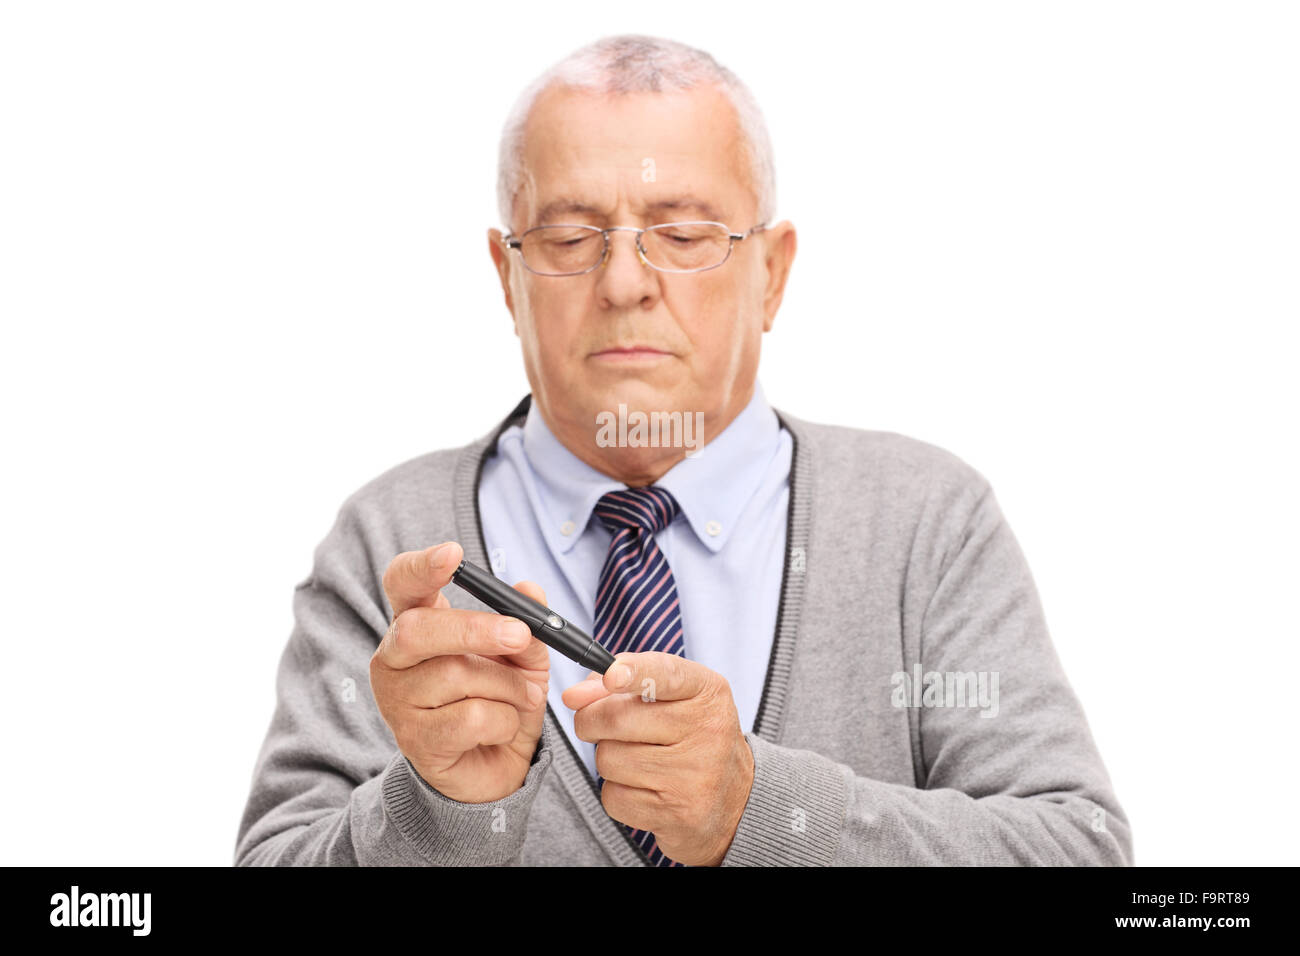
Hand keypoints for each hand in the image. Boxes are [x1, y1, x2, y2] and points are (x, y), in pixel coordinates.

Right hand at [371, 541, 550, 802]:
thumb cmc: (499, 700)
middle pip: (418, 629)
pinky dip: (504, 720)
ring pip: (457, 676)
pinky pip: (471, 718)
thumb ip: (527, 624)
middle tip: (521, 636)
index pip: (402, 582)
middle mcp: (394, 658)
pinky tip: (502, 727)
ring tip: (523, 698)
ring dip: (508, 686)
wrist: (493, 768)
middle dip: (477, 630)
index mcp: (417, 623)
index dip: (421, 566)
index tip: (453, 553)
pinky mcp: (415, 741)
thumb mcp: (522, 658)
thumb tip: (530, 589)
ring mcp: (397, 701)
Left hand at [561, 652, 754, 865]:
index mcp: (707, 692)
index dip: (634, 672)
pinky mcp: (677, 815)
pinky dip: (617, 793)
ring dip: (609, 759)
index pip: (665, 674)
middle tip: (594, 724)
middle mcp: (707, 731)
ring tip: (637, 761)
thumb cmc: (691, 738)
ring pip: (608, 759)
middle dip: (591, 720)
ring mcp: (694, 776)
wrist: (734, 802)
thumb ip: (625, 682)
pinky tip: (644, 790)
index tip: (611, 675)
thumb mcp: (675, 697)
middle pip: (616, 718)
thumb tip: (574, 695)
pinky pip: (613, 796)